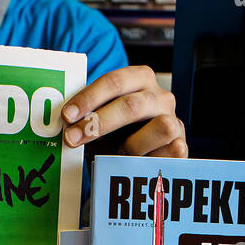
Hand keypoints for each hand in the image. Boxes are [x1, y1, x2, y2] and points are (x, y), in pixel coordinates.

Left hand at [61, 66, 186, 157]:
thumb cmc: (116, 135)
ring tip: (115, 155)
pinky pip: (173, 152)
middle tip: (73, 138)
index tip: (67, 116)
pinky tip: (136, 165)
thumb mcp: (100, 121)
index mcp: (139, 79)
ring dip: (132, 144)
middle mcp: (160, 97)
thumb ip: (86, 116)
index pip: (114, 81)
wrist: (141, 159)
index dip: (89, 98)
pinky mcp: (182, 145)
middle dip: (99, 123)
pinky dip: (153, 160)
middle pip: (131, 105)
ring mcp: (175, 120)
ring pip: (161, 127)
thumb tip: (61, 122)